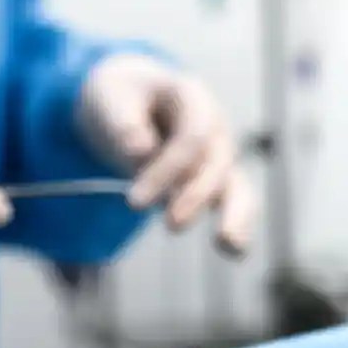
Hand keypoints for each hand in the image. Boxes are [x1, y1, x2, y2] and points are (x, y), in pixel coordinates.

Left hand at [77, 54, 255, 253]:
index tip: (134, 202)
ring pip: (237, 185)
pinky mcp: (213, 180)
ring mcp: (217, 154)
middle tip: (171, 225)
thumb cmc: (119, 97)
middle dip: (195, 196)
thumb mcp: (109, 98)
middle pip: (216, 164)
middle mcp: (214, 127)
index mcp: (192, 97)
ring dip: (235, 215)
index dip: (169, 170)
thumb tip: (139, 152)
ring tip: (229, 245)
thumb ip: (122, 123)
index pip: (193, 136)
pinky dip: (237, 224)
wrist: (127, 100)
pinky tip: (234, 251)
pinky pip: (234, 201)